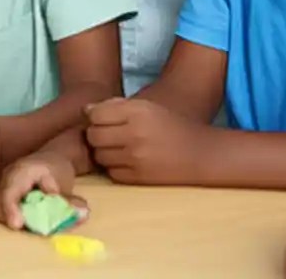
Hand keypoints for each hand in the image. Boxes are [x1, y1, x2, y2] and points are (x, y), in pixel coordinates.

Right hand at [0, 151, 85, 229]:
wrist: (49, 158)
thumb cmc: (56, 170)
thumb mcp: (66, 183)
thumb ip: (71, 201)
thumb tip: (81, 213)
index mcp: (23, 171)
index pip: (10, 190)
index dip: (10, 208)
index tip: (17, 225)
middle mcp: (6, 176)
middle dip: (5, 217)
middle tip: (23, 226)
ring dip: (4, 219)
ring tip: (23, 222)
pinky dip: (4, 217)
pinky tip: (19, 218)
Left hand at [84, 98, 212, 184]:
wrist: (200, 154)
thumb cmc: (169, 126)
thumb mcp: (146, 108)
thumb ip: (115, 106)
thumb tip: (86, 110)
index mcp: (137, 112)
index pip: (95, 114)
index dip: (95, 117)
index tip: (103, 119)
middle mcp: (135, 134)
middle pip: (93, 136)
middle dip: (97, 135)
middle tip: (109, 135)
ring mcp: (136, 158)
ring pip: (99, 156)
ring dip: (104, 152)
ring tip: (119, 148)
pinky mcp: (138, 178)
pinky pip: (111, 172)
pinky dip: (114, 167)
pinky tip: (127, 161)